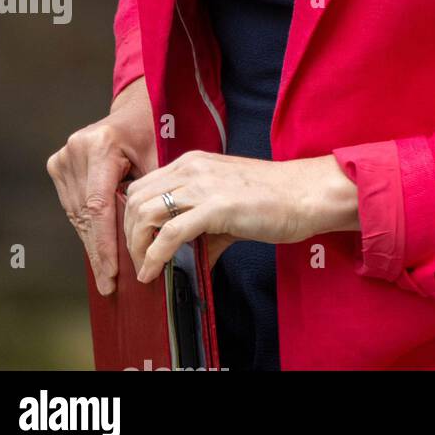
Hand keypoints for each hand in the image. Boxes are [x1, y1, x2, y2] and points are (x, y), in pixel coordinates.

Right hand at [47, 76, 157, 295]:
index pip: (99, 206)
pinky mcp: (58, 165)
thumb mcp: (160, 156)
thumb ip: (154, 192)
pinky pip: (74, 206)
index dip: (105, 243)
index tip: (112, 272)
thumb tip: (157, 236)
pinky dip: (88, 227)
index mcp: (101, 146)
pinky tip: (99, 248)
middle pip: (86, 214)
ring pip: (77, 214)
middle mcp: (76, 151)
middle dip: (99, 250)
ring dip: (92, 242)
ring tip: (106, 272)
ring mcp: (63, 157)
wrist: (136, 109)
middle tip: (110, 282)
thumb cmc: (154, 130)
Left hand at [123, 151, 339, 283]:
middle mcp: (193, 168)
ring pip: (145, 214)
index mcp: (194, 162)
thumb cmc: (275, 198)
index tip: (136, 242)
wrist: (306, 194)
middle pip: (136, 200)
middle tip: (138, 258)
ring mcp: (203, 185)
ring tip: (144, 267)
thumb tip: (181, 256)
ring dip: (137, 246)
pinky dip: (153, 256)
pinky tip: (153, 271)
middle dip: (128, 234)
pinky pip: (169, 233)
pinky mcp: (216, 206)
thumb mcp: (227, 203)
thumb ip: (200, 224)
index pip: (143, 186)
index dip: (131, 218)